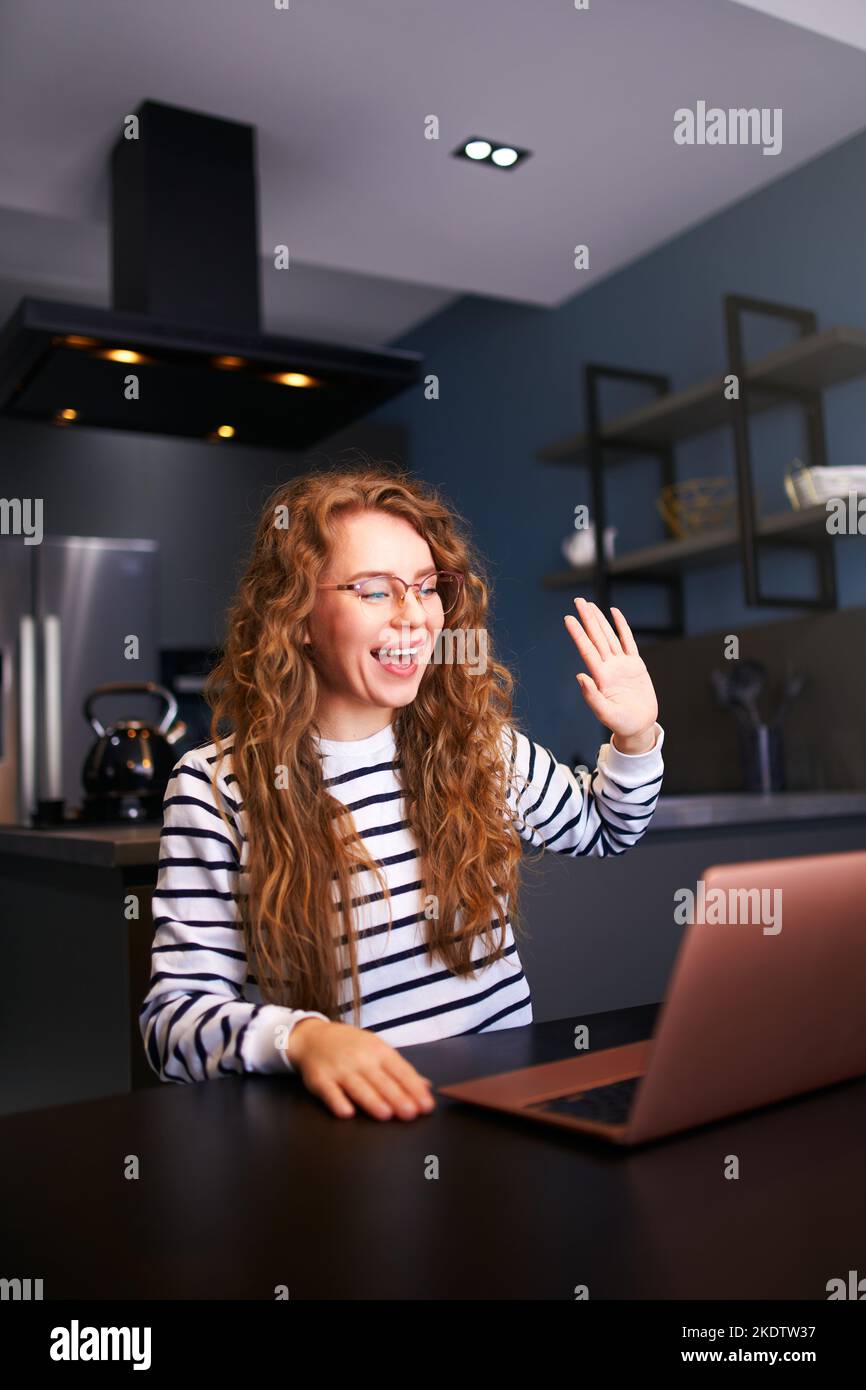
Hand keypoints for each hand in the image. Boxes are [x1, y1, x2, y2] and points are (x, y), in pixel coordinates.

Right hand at [286, 1018, 436, 1120]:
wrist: (313, 1037)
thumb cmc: (352, 1046)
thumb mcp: (377, 1050)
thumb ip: (400, 1070)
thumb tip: (426, 1087)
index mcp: (378, 1050)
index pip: (400, 1070)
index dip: (414, 1088)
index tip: (426, 1106)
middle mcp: (360, 1058)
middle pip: (382, 1080)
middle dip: (397, 1097)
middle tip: (411, 1113)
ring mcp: (340, 1069)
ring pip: (358, 1087)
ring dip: (372, 1100)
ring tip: (386, 1114)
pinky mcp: (320, 1080)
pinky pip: (329, 1092)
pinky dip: (338, 1101)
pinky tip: (348, 1113)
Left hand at [564, 598, 657, 746]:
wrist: (639, 726)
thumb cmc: (622, 723)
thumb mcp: (605, 714)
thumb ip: (592, 697)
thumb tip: (580, 676)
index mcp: (601, 677)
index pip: (587, 650)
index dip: (578, 634)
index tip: (568, 618)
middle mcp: (609, 667)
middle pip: (596, 638)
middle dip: (587, 619)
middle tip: (578, 601)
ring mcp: (622, 665)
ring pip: (609, 636)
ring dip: (599, 620)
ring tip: (589, 605)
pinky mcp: (635, 665)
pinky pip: (628, 642)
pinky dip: (622, 627)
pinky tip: (614, 613)